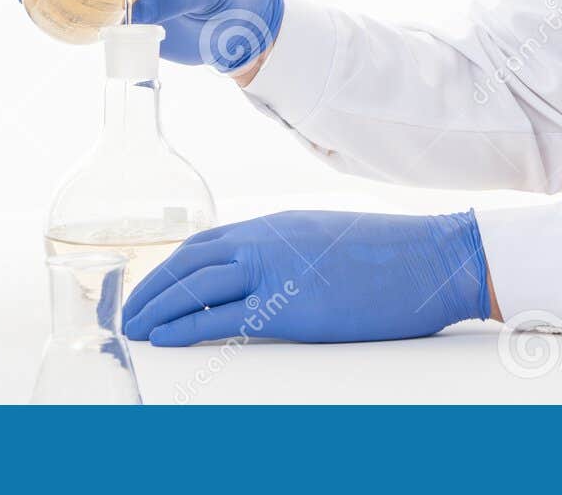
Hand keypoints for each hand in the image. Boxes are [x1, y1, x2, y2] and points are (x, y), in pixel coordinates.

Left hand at [121, 210, 490, 345]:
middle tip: (130, 309)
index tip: (154, 284)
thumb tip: (274, 276)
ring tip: (136, 328)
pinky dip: (184, 326)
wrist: (432, 259)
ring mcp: (275, 270)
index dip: (173, 265)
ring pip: (195, 285)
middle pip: (189, 259)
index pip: (207, 241)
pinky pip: (219, 317)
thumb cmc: (394, 255)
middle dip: (153, 286)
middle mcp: (266, 239)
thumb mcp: (331, 240)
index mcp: (277, 223)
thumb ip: (294, 251)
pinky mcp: (287, 307)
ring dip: (158, 306)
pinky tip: (163, 338)